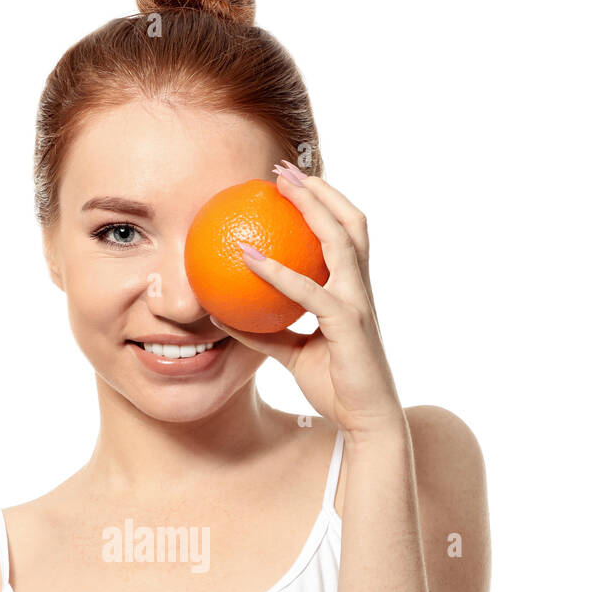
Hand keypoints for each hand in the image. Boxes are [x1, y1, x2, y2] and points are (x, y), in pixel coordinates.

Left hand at [212, 161, 405, 444]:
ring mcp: (357, 303)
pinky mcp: (348, 324)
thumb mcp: (292, 354)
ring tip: (279, 188)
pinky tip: (248, 258)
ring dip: (311, 208)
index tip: (288, 184)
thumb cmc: (335, 387)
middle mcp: (360, 289)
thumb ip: (266, 331)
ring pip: (341, 240)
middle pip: (350, 222)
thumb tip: (225, 315)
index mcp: (352, 292)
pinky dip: (278, 272)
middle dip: (320, 190)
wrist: (365, 422)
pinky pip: (308, 291)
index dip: (322, 205)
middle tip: (282, 170)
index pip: (343, 236)